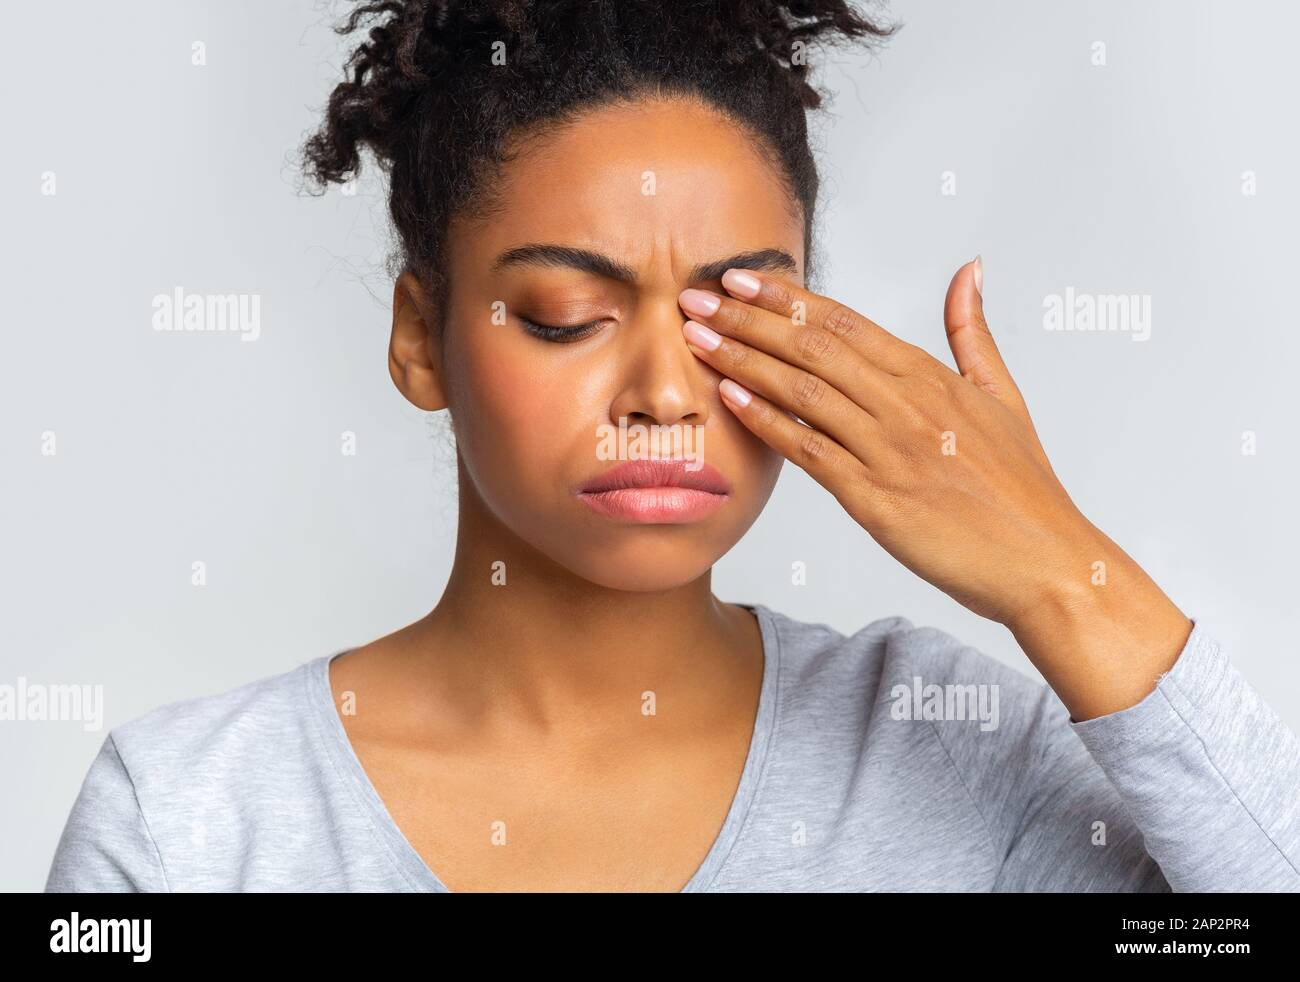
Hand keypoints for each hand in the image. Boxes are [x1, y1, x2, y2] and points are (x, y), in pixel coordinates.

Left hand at [678, 259, 1191, 719]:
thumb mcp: (1004, 396)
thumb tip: (969, 270)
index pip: (846, 323)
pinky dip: (768, 421)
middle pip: (813, 347)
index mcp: (932, 377)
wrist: (1046, 563)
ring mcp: (890, 451)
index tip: (742, 277)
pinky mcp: (876, 500)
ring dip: (743, 361)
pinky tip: (730, 398)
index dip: (788, 297)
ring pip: (803, 392)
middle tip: (696, 296)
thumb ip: (973, 332)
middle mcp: (906, 405)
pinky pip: (810, 452)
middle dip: (748, 318)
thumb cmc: (1024, 488)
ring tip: (695, 338)